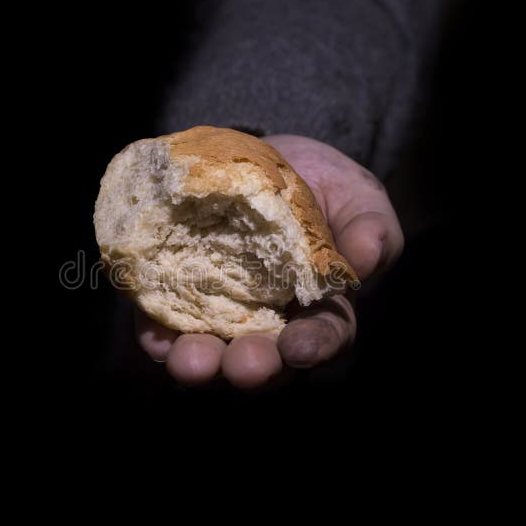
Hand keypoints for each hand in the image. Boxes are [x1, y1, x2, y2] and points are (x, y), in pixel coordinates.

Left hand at [133, 135, 403, 388]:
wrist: (259, 158)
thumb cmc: (320, 186)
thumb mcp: (358, 196)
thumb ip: (372, 228)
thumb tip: (366, 259)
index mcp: (320, 309)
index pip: (324, 337)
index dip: (315, 346)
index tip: (299, 347)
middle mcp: (268, 323)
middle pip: (264, 358)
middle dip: (253, 367)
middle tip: (243, 366)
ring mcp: (220, 312)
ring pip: (211, 350)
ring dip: (200, 361)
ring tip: (189, 363)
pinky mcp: (176, 294)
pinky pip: (163, 323)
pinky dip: (157, 334)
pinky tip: (153, 339)